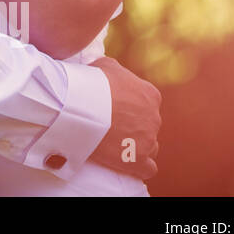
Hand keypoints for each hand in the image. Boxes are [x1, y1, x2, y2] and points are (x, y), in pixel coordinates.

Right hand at [88, 56, 161, 180]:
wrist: (80, 107)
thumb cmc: (90, 84)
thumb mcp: (104, 66)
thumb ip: (115, 71)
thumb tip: (111, 73)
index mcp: (150, 95)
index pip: (147, 103)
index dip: (130, 107)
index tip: (114, 109)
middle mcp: (154, 118)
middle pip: (147, 125)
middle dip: (132, 127)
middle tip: (109, 125)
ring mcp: (148, 140)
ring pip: (150, 146)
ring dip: (136, 146)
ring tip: (114, 144)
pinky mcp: (138, 160)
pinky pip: (148, 168)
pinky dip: (139, 166)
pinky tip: (125, 162)